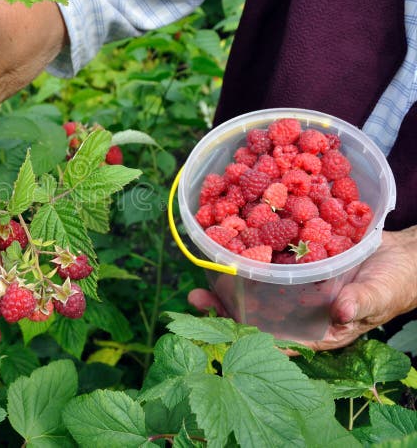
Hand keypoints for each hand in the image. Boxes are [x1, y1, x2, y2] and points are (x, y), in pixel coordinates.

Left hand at [188, 227, 416, 350]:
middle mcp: (302, 312)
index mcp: (320, 329)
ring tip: (198, 284)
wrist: (401, 256)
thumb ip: (361, 302)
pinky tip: (223, 252)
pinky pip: (267, 266)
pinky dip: (246, 261)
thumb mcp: (380, 293)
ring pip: (255, 293)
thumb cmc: (395, 283)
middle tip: (197, 301)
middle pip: (257, 317)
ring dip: (227, 288)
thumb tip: (340, 311)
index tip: (224, 333)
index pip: (280, 340)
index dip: (250, 339)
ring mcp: (296, 290)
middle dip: (226, 311)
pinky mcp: (295, 267)